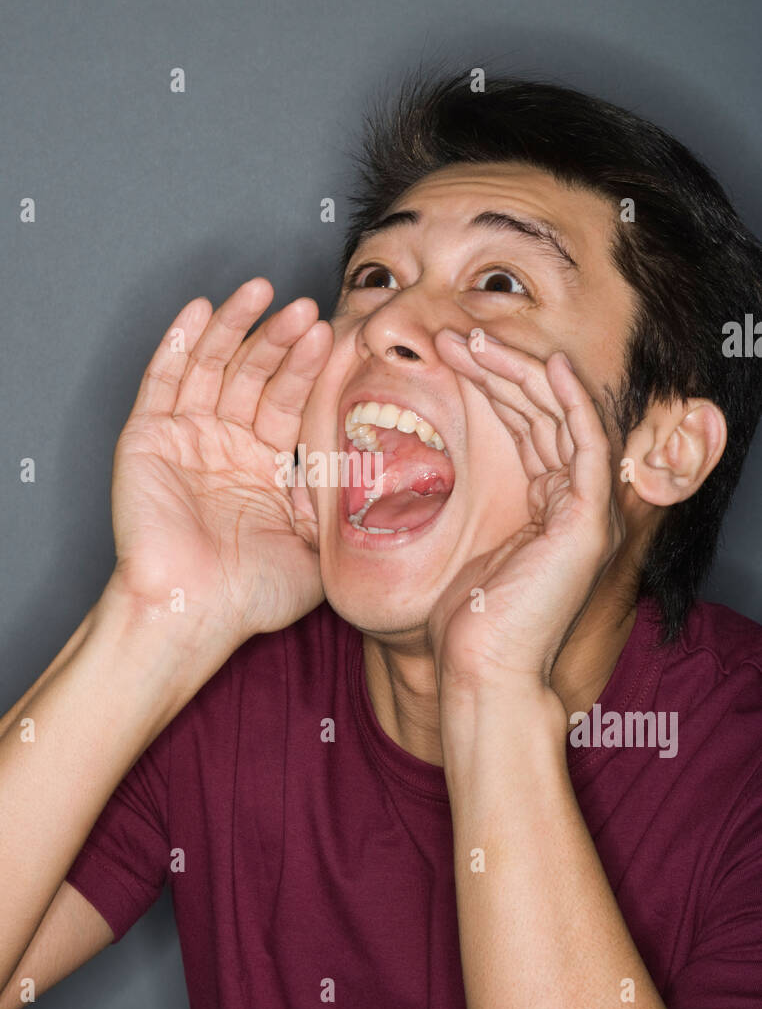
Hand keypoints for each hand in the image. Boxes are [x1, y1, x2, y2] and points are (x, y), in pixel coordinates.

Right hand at [106, 278, 333, 643]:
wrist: (193, 614)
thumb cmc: (252, 595)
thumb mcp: (318, 544)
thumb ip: (340, 498)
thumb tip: (380, 460)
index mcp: (265, 465)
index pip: (290, 400)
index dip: (309, 367)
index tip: (335, 335)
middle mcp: (226, 443)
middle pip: (255, 374)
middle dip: (279, 340)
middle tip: (306, 309)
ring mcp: (185, 436)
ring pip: (213, 365)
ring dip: (235, 325)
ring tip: (261, 291)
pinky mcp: (146, 436)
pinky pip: (162, 378)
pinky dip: (180, 342)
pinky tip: (200, 308)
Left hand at [427, 331, 623, 695]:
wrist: (479, 672)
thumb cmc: (462, 624)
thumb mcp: (459, 545)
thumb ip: (460, 504)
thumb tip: (418, 465)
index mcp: (550, 510)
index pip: (530, 428)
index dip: (494, 385)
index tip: (449, 354)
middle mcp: (576, 506)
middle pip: (545, 415)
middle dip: (501, 369)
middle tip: (454, 337)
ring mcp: (589, 513)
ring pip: (563, 418)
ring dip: (521, 372)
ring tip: (473, 340)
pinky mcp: (590, 522)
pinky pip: (588, 444)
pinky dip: (571, 401)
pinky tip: (545, 365)